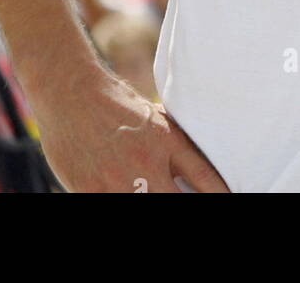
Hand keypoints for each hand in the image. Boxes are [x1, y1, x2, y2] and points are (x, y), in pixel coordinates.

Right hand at [30, 65, 230, 192]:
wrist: (70, 91)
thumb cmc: (114, 102)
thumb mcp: (152, 116)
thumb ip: (172, 143)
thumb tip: (197, 165)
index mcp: (166, 141)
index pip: (205, 178)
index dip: (221, 193)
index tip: (230, 197)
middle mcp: (146, 163)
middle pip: (176, 201)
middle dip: (181, 200)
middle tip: (179, 196)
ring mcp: (117, 181)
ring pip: (145, 206)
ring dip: (148, 200)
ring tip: (147, 192)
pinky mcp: (90, 191)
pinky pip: (112, 207)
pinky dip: (118, 199)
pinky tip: (119, 191)